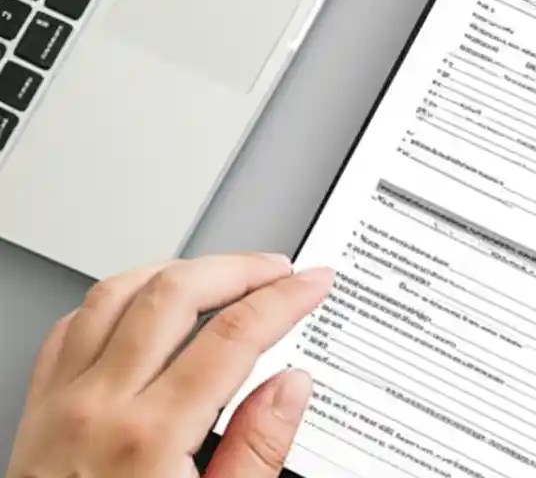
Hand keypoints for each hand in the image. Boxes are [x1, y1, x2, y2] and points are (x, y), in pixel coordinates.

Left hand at [6, 254, 333, 477]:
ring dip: (176, 270)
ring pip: (114, 294)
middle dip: (237, 269)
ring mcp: (61, 404)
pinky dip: (114, 300)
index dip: (284, 300)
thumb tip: (290, 388)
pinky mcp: (37, 410)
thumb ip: (256, 452)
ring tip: (218, 273)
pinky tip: (142, 304)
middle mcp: (99, 407)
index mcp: (150, 438)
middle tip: (277, 270)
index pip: (233, 337)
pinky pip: (71, 327)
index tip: (312, 285)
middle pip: (174, 295)